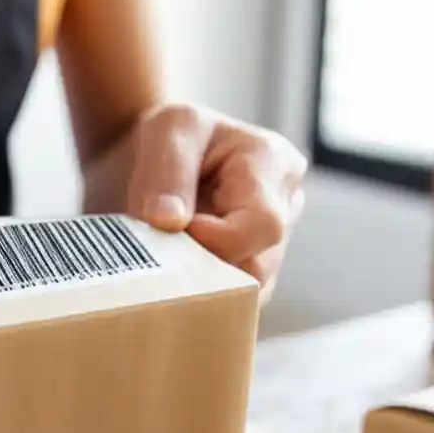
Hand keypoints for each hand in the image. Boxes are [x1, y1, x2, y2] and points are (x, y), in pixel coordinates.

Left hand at [86, 103, 306, 302]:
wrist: (148, 155)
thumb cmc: (166, 134)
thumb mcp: (166, 128)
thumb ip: (168, 169)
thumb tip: (172, 222)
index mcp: (274, 164)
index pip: (264, 224)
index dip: (217, 239)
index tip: (168, 229)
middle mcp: (286, 206)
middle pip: (258, 266)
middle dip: (204, 267)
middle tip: (158, 251)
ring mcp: (272, 244)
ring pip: (245, 294)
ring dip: (200, 287)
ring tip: (163, 261)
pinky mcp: (249, 271)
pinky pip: (232, 305)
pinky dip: (200, 300)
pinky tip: (172, 282)